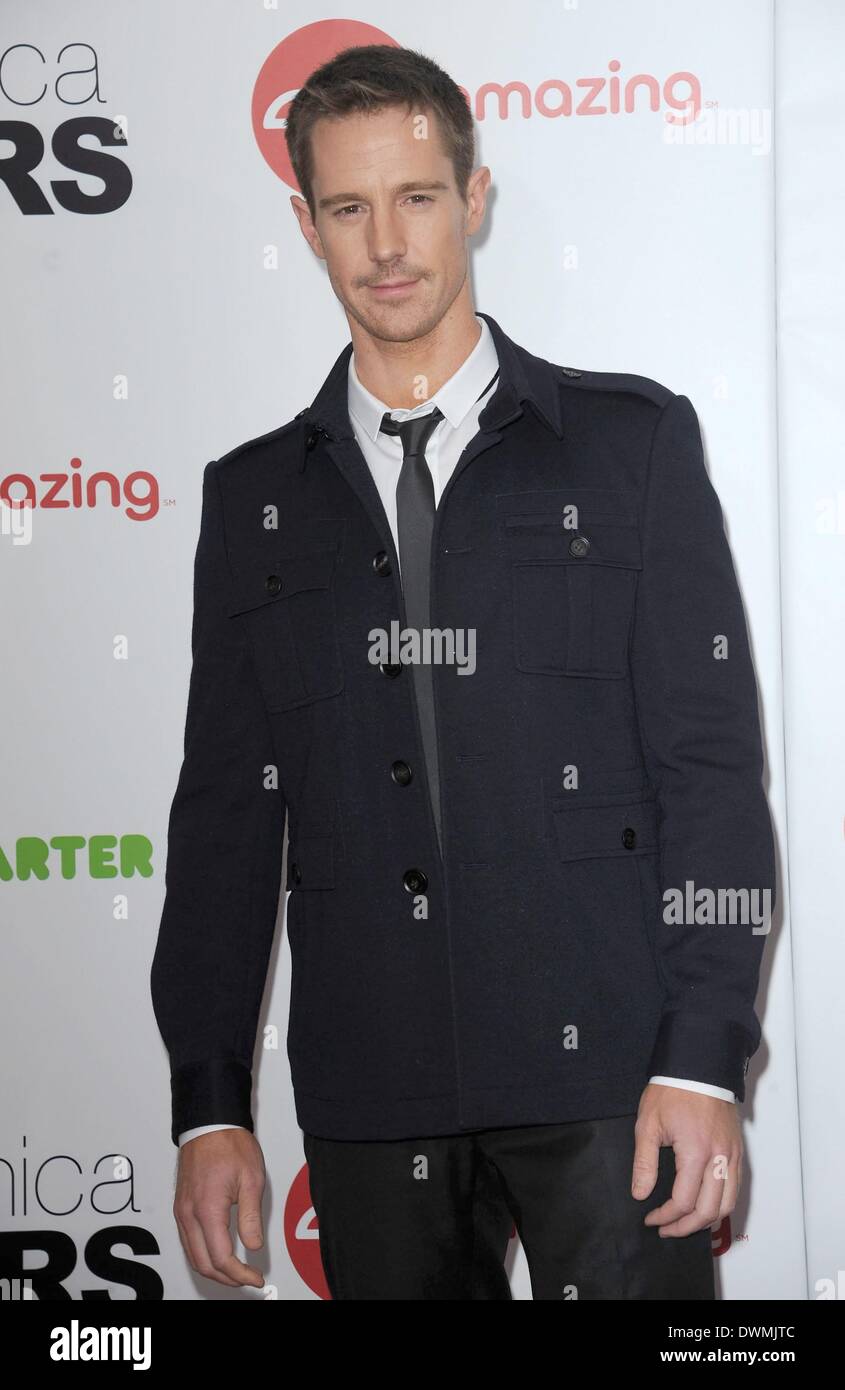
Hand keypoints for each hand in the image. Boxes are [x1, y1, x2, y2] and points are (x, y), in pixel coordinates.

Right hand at [174, 1128, 266, 1285]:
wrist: (209, 1124)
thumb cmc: (229, 1145)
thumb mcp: (251, 1180)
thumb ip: (251, 1218)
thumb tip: (253, 1247)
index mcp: (207, 1209)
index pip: (221, 1257)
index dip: (240, 1275)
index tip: (255, 1277)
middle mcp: (189, 1214)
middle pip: (203, 1264)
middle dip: (226, 1278)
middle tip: (247, 1279)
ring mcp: (181, 1212)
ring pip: (193, 1256)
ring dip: (213, 1270)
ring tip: (236, 1272)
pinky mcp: (180, 1208)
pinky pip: (188, 1242)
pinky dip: (203, 1256)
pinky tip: (219, 1254)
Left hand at [631, 1082, 741, 1236]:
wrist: (698, 1066)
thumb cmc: (673, 1090)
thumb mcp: (648, 1124)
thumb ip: (644, 1163)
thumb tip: (641, 1194)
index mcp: (696, 1152)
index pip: (683, 1201)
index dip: (665, 1216)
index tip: (651, 1218)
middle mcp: (719, 1158)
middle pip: (709, 1211)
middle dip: (686, 1227)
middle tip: (667, 1228)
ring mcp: (732, 1155)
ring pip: (728, 1204)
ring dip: (707, 1220)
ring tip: (685, 1222)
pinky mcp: (737, 1150)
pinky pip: (735, 1188)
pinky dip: (722, 1204)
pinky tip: (704, 1204)